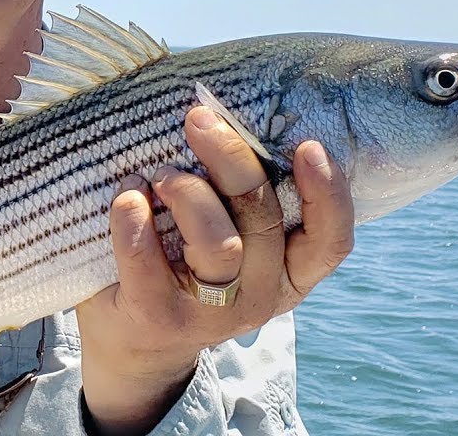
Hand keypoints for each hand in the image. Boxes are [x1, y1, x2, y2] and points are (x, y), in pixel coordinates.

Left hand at [74, 105, 354, 435]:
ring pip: (218, 244)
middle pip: (261, 220)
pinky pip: (147, 262)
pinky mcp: (159, 319)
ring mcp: (212, 314)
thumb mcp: (231, 238)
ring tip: (160, 173)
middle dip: (232, 158)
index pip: (331, 240)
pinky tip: (126, 196)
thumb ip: (242, 194)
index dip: (328, 194)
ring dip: (187, 193)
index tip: (308, 145)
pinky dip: (133, 219)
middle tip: (199, 118)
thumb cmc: (186, 266)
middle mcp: (261, 295)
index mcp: (290, 272)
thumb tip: (227, 112)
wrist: (134, 345)